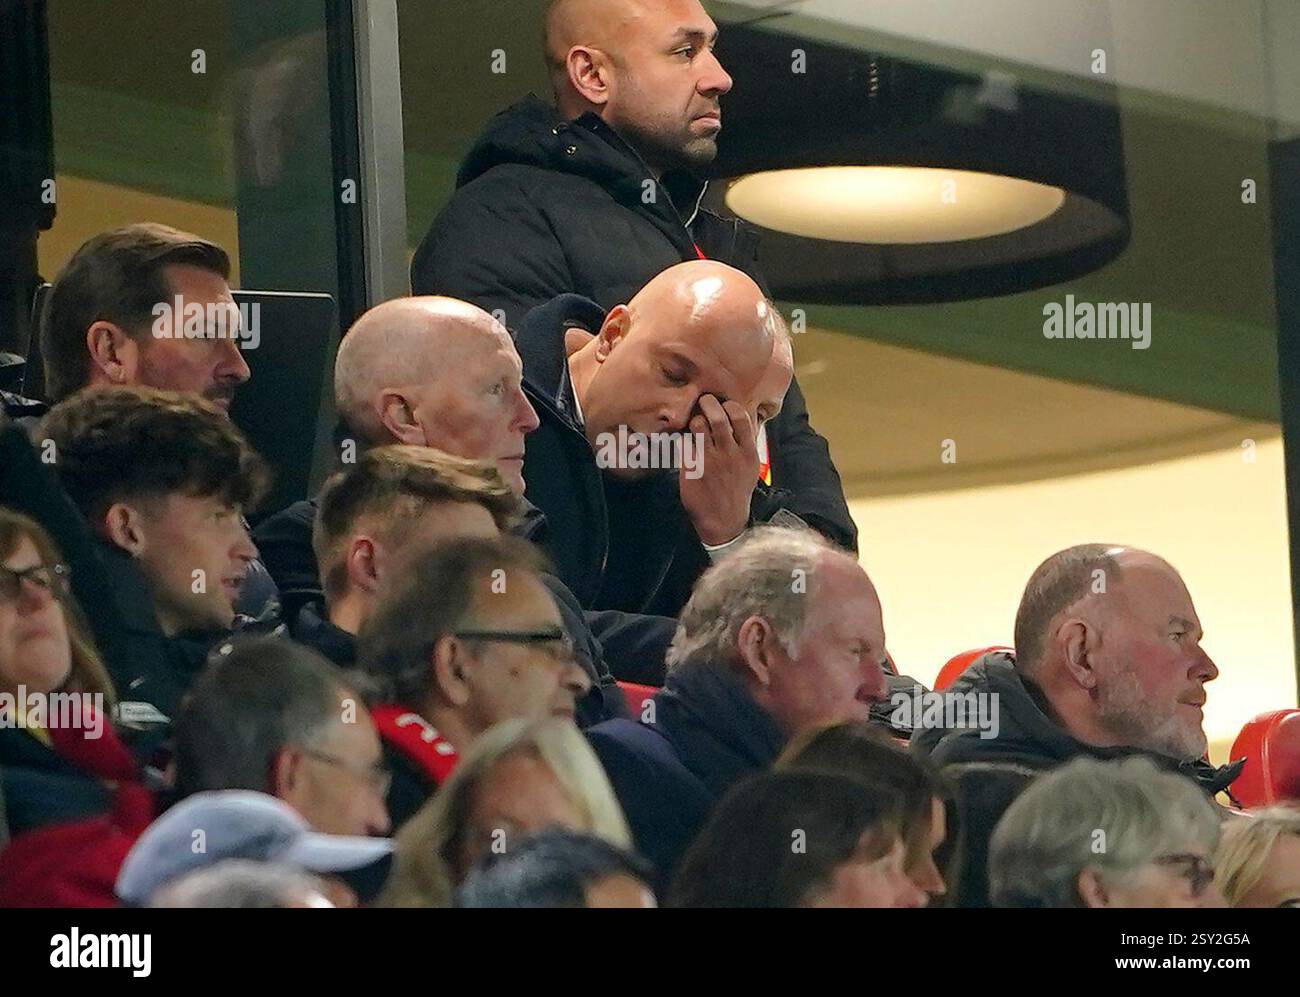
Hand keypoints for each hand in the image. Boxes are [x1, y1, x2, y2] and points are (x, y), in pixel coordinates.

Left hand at [679, 394, 758, 545]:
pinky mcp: (691, 468)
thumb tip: (739, 421)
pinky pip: (685, 442)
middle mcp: (729, 454)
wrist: (724, 520)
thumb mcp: (751, 468)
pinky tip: (686, 441)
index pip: (740, 417)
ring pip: (698, 426)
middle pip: (718, 417)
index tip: (724, 405)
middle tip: (704, 401)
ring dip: (695, 419)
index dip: (730, 406)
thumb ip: (745, 445)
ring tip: (695, 423)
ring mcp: (709, 461)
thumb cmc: (736, 491)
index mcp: (747, 452)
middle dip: (708, 403)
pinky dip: (685, 438)